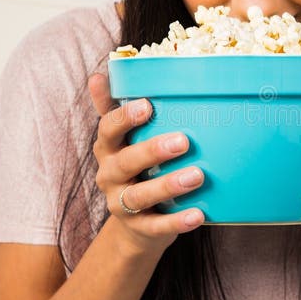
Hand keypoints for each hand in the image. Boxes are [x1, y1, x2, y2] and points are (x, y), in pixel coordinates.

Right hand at [88, 73, 205, 258]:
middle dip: (153, 150)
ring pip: (139, 196)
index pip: (108, 129)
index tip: (148, 105)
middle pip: (125, 162)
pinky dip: (176, 222)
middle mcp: (110, 175)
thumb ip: (116, 107)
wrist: (135, 224)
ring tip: (197, 176)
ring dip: (168, 185)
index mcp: (109, 148)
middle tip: (184, 141)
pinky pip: (156, 227)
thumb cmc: (138, 169)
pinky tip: (197, 215)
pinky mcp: (138, 228)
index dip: (125, 118)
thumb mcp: (125, 139)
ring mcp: (121, 204)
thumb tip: (103, 71)